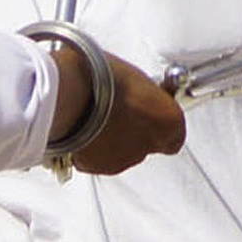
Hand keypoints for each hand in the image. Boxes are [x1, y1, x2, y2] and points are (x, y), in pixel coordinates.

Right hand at [51, 44, 186, 170]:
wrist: (64, 93)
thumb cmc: (98, 76)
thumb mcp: (134, 75)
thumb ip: (143, 93)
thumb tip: (137, 91)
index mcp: (168, 121)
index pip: (176, 133)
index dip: (162, 121)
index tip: (152, 110)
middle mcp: (148, 145)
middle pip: (149, 143)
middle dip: (137, 129)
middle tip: (120, 110)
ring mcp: (122, 159)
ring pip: (123, 152)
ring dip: (114, 138)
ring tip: (95, 116)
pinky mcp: (95, 166)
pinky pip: (99, 157)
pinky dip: (93, 146)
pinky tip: (82, 128)